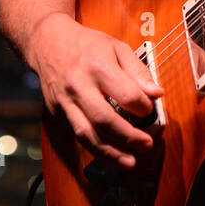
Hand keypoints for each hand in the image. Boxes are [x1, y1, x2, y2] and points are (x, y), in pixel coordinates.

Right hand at [31, 13, 163, 168]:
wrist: (48, 43)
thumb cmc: (87, 45)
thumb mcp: (117, 47)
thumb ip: (138, 71)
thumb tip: (156, 93)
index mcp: (98, 65)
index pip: (126, 95)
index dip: (144, 107)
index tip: (149, 109)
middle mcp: (78, 85)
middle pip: (105, 119)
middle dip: (128, 137)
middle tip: (147, 144)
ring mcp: (65, 101)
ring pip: (86, 134)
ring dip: (110, 153)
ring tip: (129, 162)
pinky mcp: (57, 112)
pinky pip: (77, 135)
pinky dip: (95, 149)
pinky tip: (111, 156)